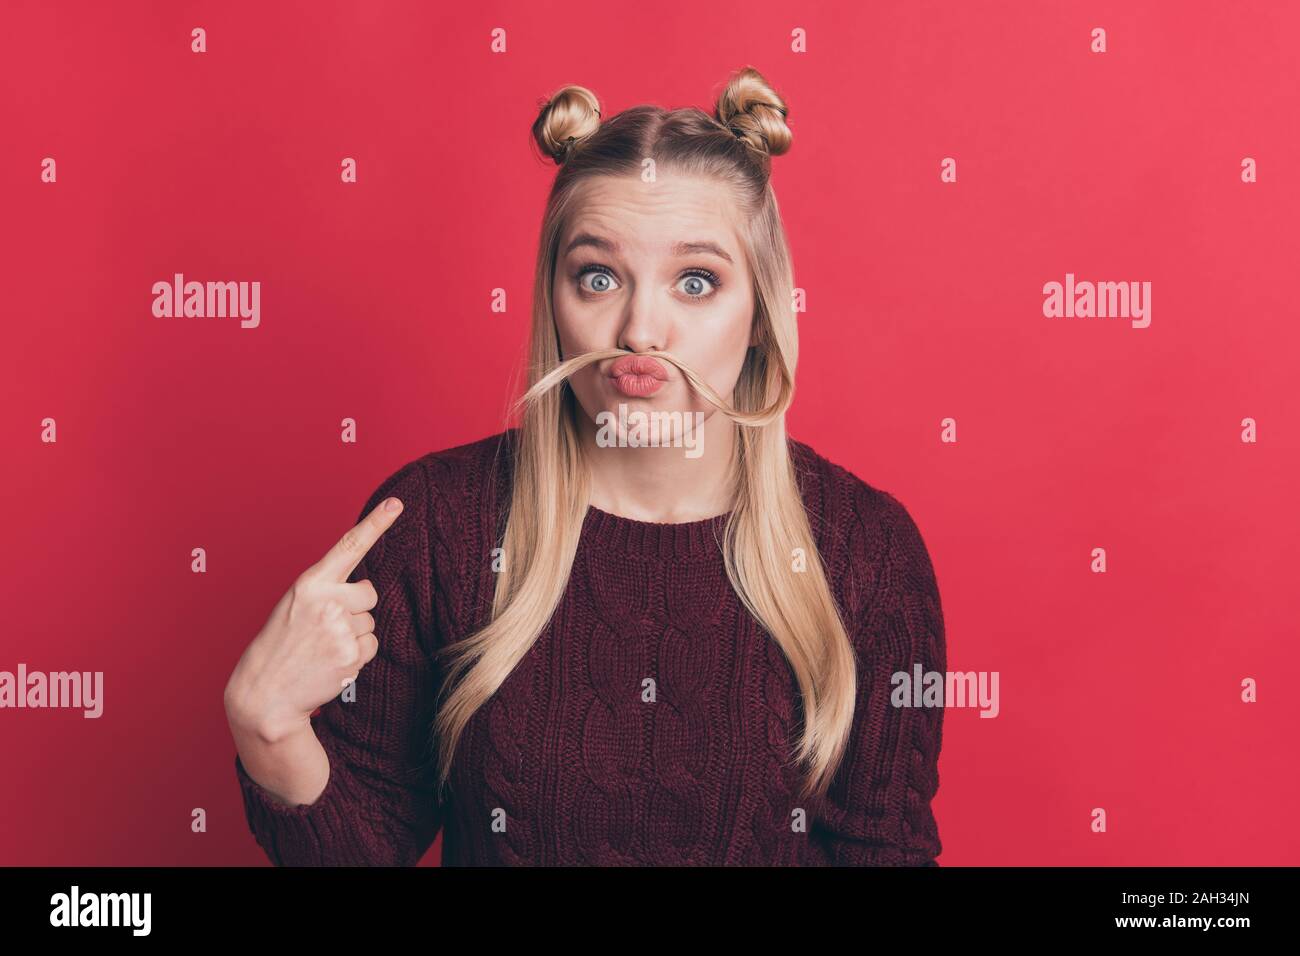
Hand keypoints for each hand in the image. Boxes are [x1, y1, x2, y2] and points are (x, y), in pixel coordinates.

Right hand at [224, 496, 404, 743]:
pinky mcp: (351, 654)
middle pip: (369, 594)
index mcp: (310, 583)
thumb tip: (365, 591)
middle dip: (356, 609)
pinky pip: (371, 646)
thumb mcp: (295, 606)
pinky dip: (357, 656)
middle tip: (326, 627)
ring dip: (354, 635)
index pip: (349, 546)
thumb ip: (326, 591)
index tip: (397, 503)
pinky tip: (331, 662)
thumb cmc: (280, 646)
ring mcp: (340, 628)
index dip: (376, 522)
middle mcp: (327, 601)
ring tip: (322, 648)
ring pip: (370, 623)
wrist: (265, 694)